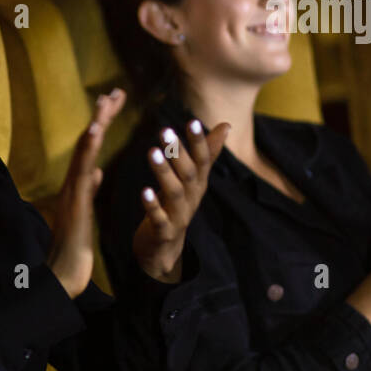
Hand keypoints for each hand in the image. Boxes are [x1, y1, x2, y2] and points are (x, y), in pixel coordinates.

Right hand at [47, 87, 126, 297]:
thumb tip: (97, 172)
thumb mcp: (86, 213)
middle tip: (116, 91)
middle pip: (87, 141)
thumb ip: (89, 190)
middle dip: (101, 115)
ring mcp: (72, 191)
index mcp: (78, 184)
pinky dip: (87, 149)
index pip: (91, 146)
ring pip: (83, 151)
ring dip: (94, 125)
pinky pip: (81, 171)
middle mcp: (72, 182)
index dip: (103, 122)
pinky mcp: (75, 202)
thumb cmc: (75, 248)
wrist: (64, 274)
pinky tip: (94, 132)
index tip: (115, 100)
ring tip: (106, 102)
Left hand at [131, 118, 230, 282]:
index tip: (191, 122)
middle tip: (165, 131)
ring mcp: (180, 216)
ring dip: (164, 172)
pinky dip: (153, 205)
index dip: (199, 143)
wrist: (165, 249)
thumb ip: (207, 153)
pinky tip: (144, 191)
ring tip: (151, 152)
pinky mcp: (164, 232)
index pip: (203, 160)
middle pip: (189, 174)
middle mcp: (193, 198)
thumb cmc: (176, 206)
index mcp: (198, 184)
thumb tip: (226, 125)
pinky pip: (160, 219)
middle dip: (178, 152)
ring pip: (175, 193)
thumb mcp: (191, 180)